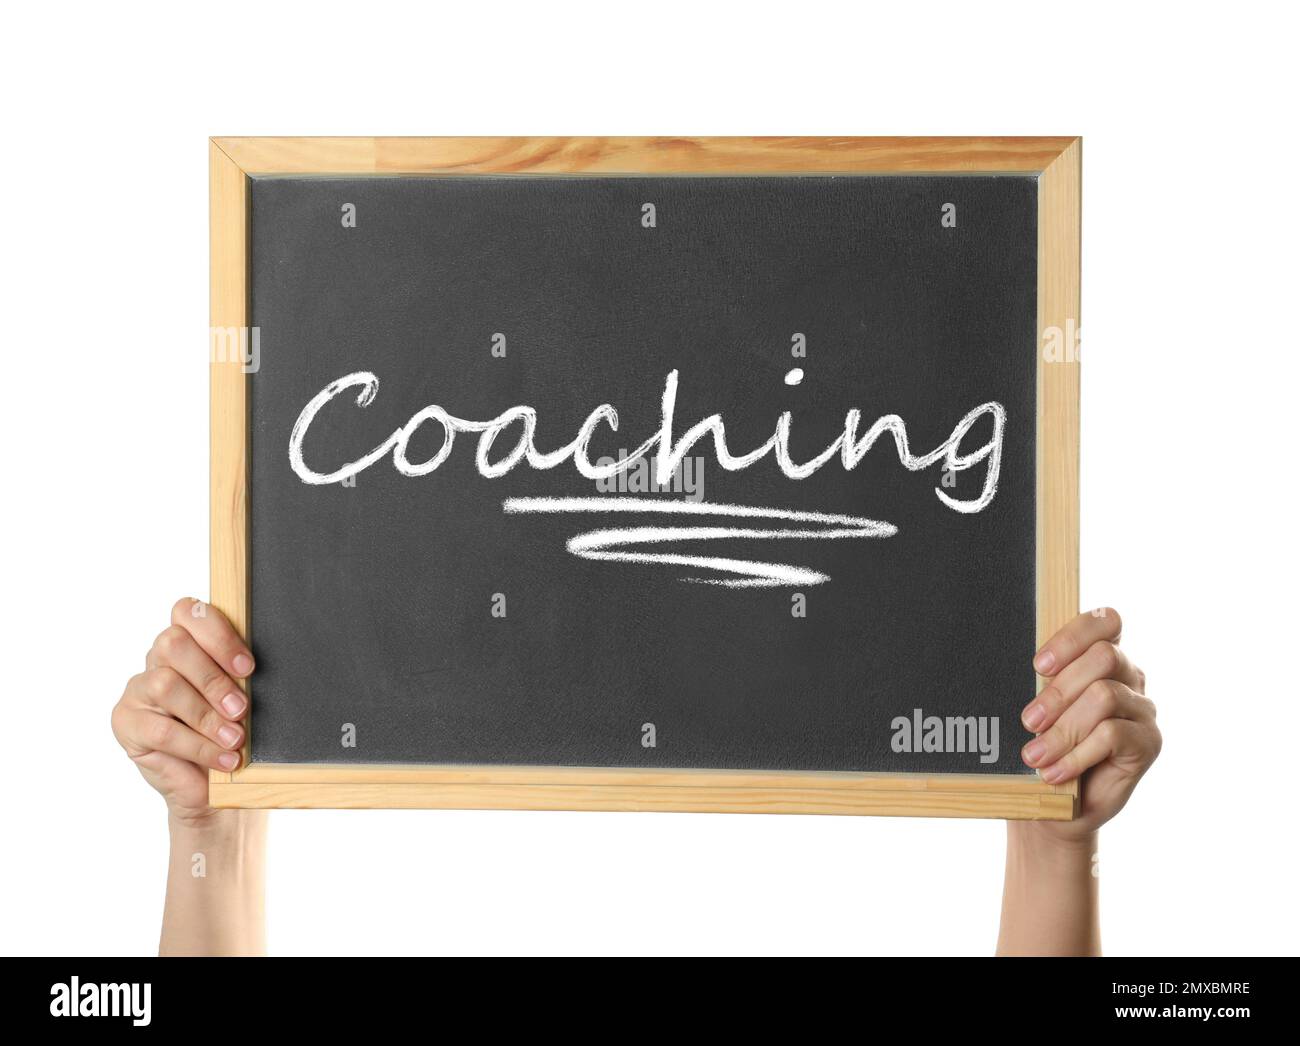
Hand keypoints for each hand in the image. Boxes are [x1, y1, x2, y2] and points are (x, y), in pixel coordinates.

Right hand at [111, 597, 253, 827]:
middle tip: (241, 708)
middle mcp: (157, 660)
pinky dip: (199, 745)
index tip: (247, 668)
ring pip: (165, 685)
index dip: (218, 634)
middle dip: (213, 678)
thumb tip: (252, 672)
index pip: (187, 612)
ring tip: (235, 738)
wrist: (211, 785)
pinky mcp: (126, 722)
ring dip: (206, 715)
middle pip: (172, 643)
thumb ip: (238, 678)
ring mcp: (138, 689)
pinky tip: (224, 758)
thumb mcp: (239, 700)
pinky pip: (161, 729)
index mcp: (188, 642)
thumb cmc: (228, 732)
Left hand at [1019, 607, 1159, 837]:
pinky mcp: (1149, 742)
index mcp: (1104, 658)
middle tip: (1028, 721)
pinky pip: (1112, 735)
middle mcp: (1130, 677)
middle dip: (1058, 690)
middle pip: (1103, 657)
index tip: (1039, 666)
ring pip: (1104, 696)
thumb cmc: (1045, 747)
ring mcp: (1142, 709)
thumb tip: (1028, 670)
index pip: (1106, 623)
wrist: (1058, 804)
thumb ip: (1043, 684)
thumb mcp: (1041, 710)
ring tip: (1033, 756)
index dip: (1073, 637)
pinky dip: (1075, 754)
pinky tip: (1053, 772)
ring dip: (1062, 729)